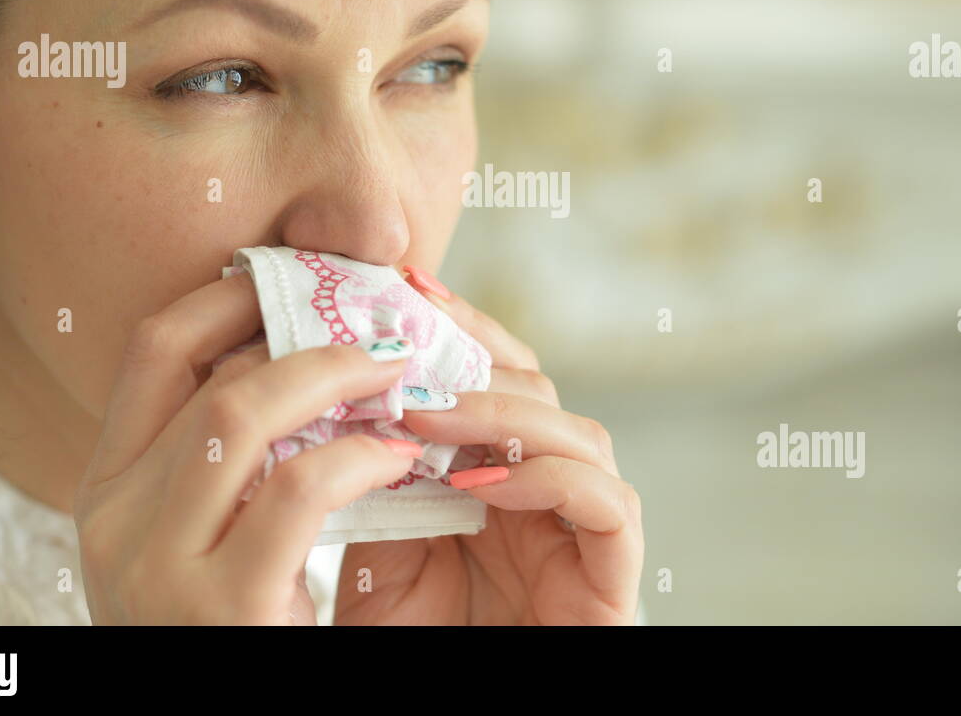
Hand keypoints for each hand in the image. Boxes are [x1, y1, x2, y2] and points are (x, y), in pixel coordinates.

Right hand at [75, 272, 421, 624]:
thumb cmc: (232, 630)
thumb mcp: (200, 537)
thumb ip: (225, 459)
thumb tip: (299, 356)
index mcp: (105, 490)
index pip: (153, 349)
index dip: (229, 295)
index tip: (301, 275)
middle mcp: (111, 520)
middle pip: (207, 371)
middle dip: (305, 329)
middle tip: (377, 322)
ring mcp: (157, 566)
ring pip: (244, 410)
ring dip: (338, 374)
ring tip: (399, 370)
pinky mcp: (223, 607)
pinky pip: (298, 488)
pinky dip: (359, 454)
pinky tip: (398, 452)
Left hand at [333, 268, 643, 624]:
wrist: (427, 714)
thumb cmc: (403, 644)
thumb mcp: (378, 543)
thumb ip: (383, 470)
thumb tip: (349, 384)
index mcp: (496, 477)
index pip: (495, 377)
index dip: (461, 328)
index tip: (408, 286)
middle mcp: (548, 496)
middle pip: (541, 392)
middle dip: (475, 359)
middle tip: (407, 343)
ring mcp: (583, 538)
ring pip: (580, 435)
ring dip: (502, 413)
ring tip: (422, 411)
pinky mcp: (611, 584)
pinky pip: (607, 506)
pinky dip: (548, 478)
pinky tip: (479, 481)